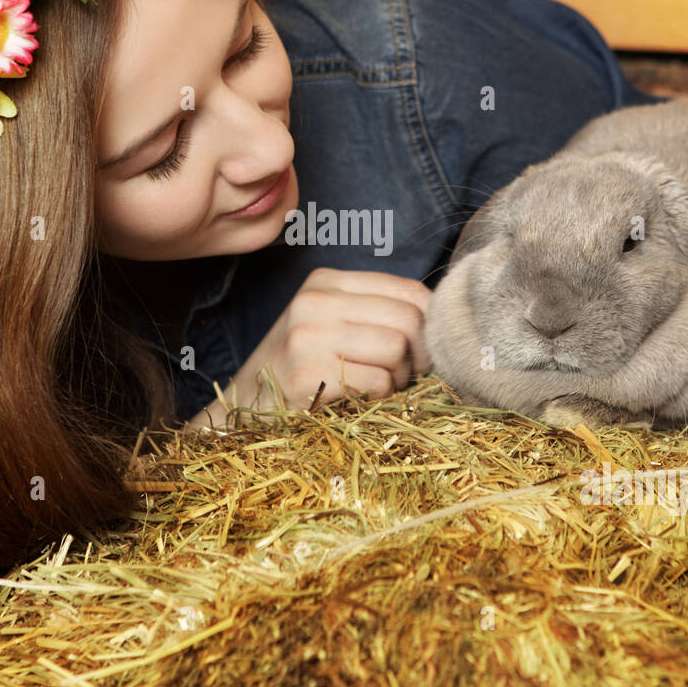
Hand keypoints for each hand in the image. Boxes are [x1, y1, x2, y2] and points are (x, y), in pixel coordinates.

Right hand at [187, 267, 431, 426]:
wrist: (244, 404)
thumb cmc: (301, 364)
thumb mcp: (331, 321)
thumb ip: (377, 311)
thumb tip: (442, 321)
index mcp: (326, 281)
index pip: (411, 291)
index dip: (429, 326)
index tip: (418, 350)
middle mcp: (315, 301)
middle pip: (409, 320)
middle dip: (418, 355)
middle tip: (404, 374)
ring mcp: (307, 337)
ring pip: (396, 349)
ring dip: (398, 378)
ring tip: (377, 385)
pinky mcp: (306, 375)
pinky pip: (377, 382)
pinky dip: (379, 397)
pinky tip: (357, 399)